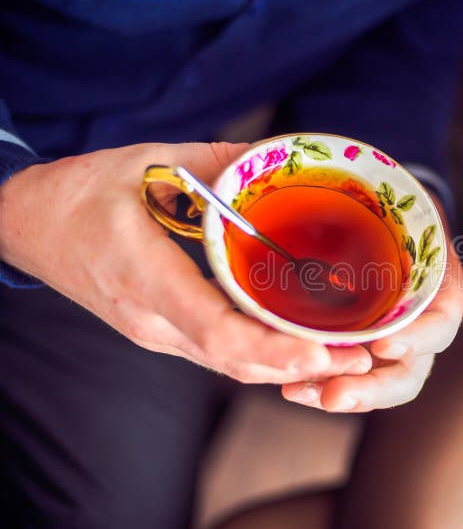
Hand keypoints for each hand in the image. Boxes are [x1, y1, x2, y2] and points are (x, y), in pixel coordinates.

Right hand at [0, 143, 371, 383]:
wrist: (28, 225)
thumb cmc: (81, 192)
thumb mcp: (148, 161)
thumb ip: (218, 163)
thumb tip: (278, 160)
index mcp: (145, 275)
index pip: (216, 331)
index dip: (273, 348)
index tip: (322, 351)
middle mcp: (152, 320)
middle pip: (235, 362)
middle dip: (301, 366)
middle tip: (363, 356)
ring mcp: (155, 333)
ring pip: (231, 367)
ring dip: (288, 369)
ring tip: (347, 358)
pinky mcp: (161, 332)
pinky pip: (219, 355)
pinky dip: (264, 358)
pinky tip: (301, 348)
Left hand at [283, 210, 462, 411]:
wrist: (383, 220)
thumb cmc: (401, 210)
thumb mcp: (415, 202)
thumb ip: (415, 208)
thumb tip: (402, 188)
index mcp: (442, 293)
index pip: (442, 323)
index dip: (417, 338)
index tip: (381, 342)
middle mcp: (421, 327)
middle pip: (409, 373)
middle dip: (373, 389)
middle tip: (335, 395)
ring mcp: (391, 344)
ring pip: (376, 382)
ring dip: (342, 394)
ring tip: (302, 393)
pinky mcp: (360, 350)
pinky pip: (346, 377)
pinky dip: (319, 384)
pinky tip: (292, 387)